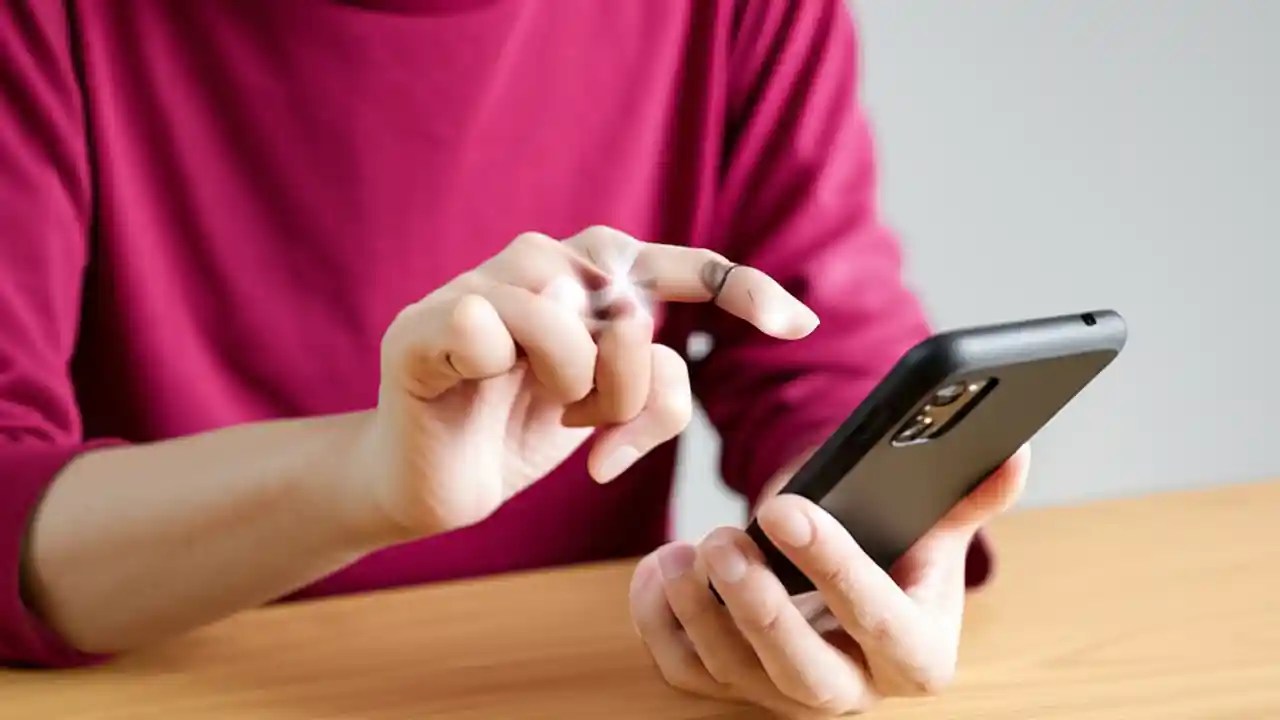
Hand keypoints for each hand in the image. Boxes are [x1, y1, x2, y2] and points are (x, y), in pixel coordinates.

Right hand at [342, 226, 818, 541]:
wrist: (428, 484)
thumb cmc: (515, 433)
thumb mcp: (607, 414)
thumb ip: (649, 381)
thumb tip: (646, 345)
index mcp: (582, 283)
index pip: (671, 263)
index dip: (739, 286)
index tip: (799, 326)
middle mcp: (534, 268)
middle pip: (625, 297)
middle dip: (630, 378)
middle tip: (596, 422)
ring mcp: (474, 290)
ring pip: (562, 311)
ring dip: (570, 383)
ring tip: (549, 416)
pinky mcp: (421, 327)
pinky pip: (481, 321)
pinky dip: (495, 363)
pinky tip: (477, 387)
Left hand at [630, 446, 1029, 716]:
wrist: (852, 599)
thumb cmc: (894, 560)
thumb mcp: (935, 532)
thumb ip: (969, 497)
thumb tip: (1014, 451)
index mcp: (914, 654)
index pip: (878, 620)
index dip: (831, 565)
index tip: (785, 507)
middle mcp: (851, 690)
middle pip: (801, 673)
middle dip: (757, 607)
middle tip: (722, 541)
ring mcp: (784, 696)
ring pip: (733, 675)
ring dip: (698, 612)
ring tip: (683, 549)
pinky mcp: (730, 687)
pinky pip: (684, 672)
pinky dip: (659, 623)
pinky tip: (658, 567)